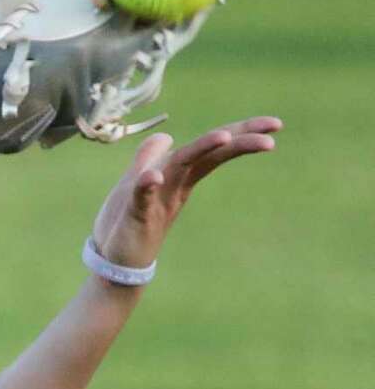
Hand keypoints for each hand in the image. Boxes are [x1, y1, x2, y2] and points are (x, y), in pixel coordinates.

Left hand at [92, 117, 281, 272]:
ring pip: (181, 166)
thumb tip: (165, 137)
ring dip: (202, 149)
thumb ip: (149, 158)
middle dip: (239, 141)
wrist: (114, 264)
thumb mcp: (136, 183)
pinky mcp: (137, 217)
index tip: (275, 124)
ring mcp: (157, 200)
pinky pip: (141, 198)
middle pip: (209, 155)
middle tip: (273, 133)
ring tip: (226, 137)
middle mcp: (173, 185)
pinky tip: (153, 176)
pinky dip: (146, 186)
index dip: (241, 132)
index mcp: (178, 175)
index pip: (213, 148)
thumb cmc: (127, 223)